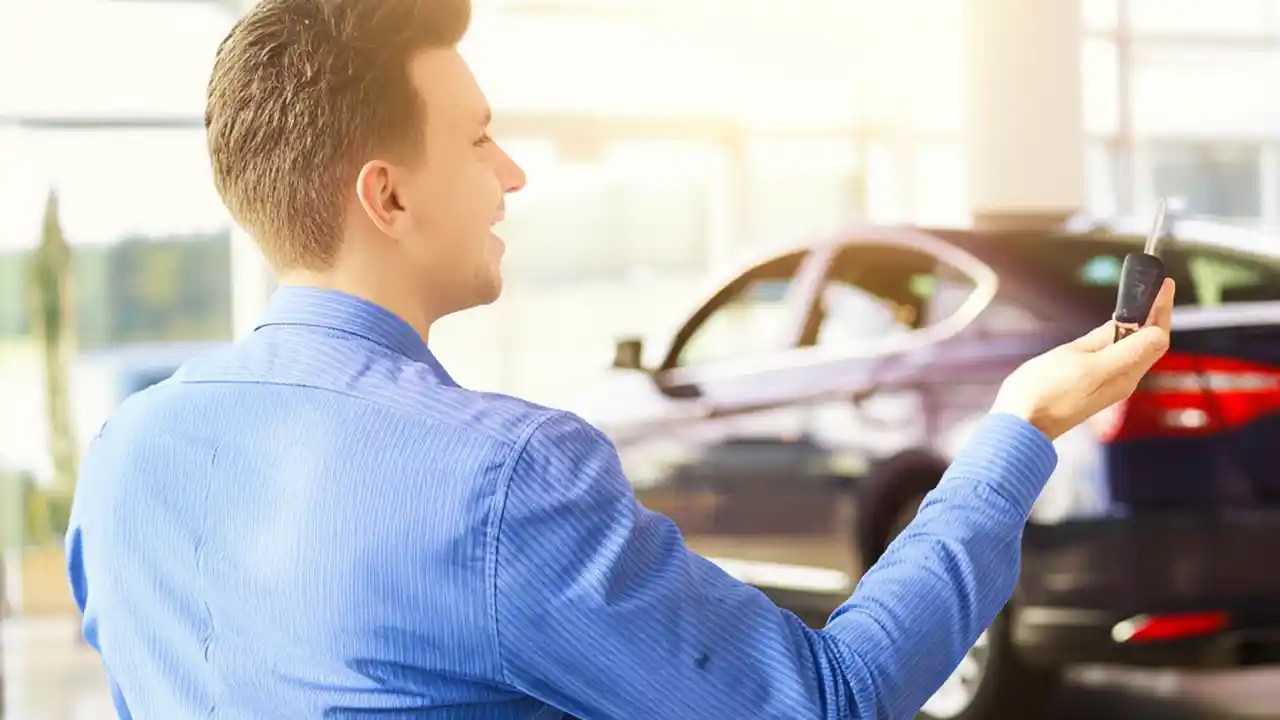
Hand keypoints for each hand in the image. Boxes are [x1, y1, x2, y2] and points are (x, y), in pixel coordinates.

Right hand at [992, 278, 1174, 439]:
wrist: (1021, 423)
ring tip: (1139, 301)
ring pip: (1135, 349)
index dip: (1162, 309)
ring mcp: (1108, 383)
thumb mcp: (1080, 361)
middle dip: (1155, 313)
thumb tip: (1144, 328)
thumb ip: (1114, 344)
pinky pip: (1118, 356)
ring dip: (1141, 324)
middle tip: (1154, 287)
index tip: (1163, 285)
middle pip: (1150, 343)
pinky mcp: (1093, 384)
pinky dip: (1123, 337)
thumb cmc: (1044, 392)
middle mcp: (1121, 379)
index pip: (1156, 337)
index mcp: (1123, 373)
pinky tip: (1115, 328)